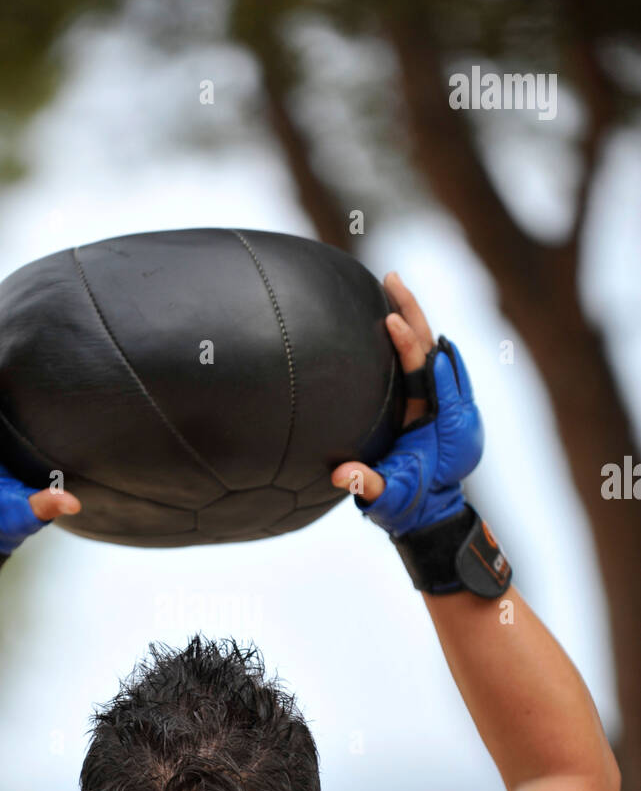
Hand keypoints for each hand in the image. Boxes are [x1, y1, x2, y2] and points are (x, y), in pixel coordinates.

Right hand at [331, 273, 482, 535]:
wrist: (426, 511)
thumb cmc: (406, 504)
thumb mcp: (388, 498)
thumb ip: (370, 485)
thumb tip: (343, 475)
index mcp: (444, 424)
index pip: (429, 373)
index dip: (412, 348)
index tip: (391, 322)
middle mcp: (446, 405)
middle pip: (433, 347)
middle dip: (414, 313)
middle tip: (392, 279)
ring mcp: (436, 400)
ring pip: (427, 347)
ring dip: (410, 315)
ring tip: (390, 283)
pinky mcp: (423, 399)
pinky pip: (418, 359)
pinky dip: (408, 334)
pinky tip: (389, 311)